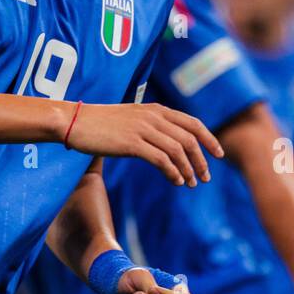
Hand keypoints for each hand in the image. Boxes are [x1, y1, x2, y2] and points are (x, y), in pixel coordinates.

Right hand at [67, 103, 222, 185]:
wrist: (75, 122)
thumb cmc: (101, 123)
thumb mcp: (131, 119)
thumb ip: (150, 126)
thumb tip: (167, 144)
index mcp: (156, 110)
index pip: (193, 123)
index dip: (209, 139)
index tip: (218, 155)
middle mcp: (153, 117)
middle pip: (190, 139)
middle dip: (202, 160)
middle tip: (205, 178)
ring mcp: (142, 129)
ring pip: (178, 151)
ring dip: (188, 170)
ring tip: (190, 184)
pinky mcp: (131, 143)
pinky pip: (161, 159)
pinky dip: (172, 172)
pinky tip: (175, 181)